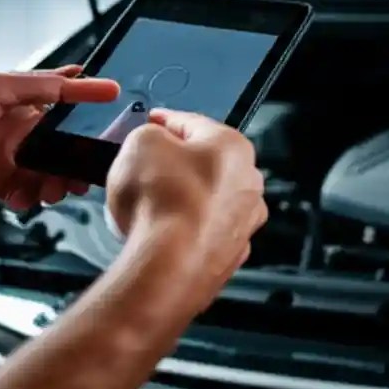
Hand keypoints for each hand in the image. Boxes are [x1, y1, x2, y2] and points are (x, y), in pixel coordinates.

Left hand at [0, 66, 119, 209]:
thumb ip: (43, 86)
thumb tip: (88, 76)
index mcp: (21, 100)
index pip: (66, 98)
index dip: (90, 104)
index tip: (116, 112)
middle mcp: (18, 128)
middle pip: (64, 144)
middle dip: (78, 159)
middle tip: (84, 172)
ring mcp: (7, 157)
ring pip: (49, 172)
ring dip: (57, 182)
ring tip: (51, 190)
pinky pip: (26, 193)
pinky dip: (29, 198)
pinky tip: (20, 197)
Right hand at [105, 108, 266, 311]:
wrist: (167, 267)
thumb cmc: (160, 203)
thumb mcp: (140, 142)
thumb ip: (148, 134)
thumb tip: (151, 141)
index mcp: (233, 147)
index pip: (194, 124)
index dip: (165, 121)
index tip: (151, 123)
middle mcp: (247, 184)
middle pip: (205, 164)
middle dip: (176, 163)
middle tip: (144, 167)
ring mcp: (242, 224)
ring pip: (207, 201)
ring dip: (182, 199)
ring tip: (147, 206)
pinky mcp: (229, 256)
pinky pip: (202, 234)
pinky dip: (184, 232)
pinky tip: (160, 235)